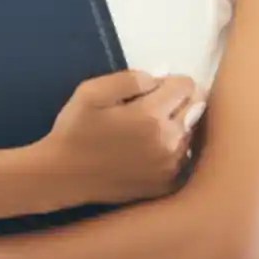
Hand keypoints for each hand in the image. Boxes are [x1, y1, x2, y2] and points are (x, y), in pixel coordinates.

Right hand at [45, 70, 205, 204]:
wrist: (63, 177)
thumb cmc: (74, 130)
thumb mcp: (91, 92)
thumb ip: (130, 78)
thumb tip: (162, 74)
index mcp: (152, 116)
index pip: (186, 86)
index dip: (169, 81)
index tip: (151, 88)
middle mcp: (170, 142)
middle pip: (195, 108)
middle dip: (176, 101)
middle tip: (148, 107)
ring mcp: (171, 167)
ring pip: (190, 133)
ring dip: (175, 126)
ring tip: (144, 131)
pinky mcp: (167, 184)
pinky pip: (182, 158)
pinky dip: (171, 150)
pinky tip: (145, 151)